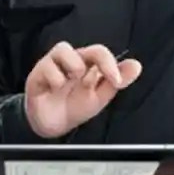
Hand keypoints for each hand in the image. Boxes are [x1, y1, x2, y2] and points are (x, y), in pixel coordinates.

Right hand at [24, 42, 142, 138]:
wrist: (53, 126)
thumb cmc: (74, 107)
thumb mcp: (100, 97)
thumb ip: (117, 81)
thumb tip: (136, 65)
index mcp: (87, 64)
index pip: (100, 53)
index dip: (110, 64)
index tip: (118, 82)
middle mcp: (70, 60)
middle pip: (85, 48)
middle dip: (97, 65)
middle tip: (93, 84)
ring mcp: (52, 65)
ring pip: (62, 49)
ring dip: (73, 67)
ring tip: (70, 83)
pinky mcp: (37, 74)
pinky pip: (46, 67)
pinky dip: (55, 79)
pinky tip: (55, 89)